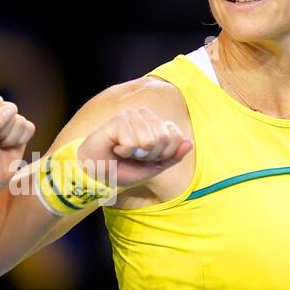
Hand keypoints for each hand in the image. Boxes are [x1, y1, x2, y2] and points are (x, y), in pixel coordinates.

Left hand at [0, 94, 35, 200]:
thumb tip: (11, 110)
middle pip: (10, 110)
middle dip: (4, 131)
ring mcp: (8, 120)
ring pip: (20, 121)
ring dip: (11, 138)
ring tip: (0, 146)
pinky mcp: (20, 130)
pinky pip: (29, 128)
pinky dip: (21, 141)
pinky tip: (10, 147)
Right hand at [76, 107, 192, 189]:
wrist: (100, 174)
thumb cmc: (125, 168)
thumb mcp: (155, 167)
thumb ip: (173, 156)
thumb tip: (189, 143)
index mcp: (156, 123)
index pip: (175, 135)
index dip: (164, 154)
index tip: (149, 159)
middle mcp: (145, 115)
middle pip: (163, 138)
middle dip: (150, 155)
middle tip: (135, 156)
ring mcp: (131, 115)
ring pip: (148, 140)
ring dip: (136, 154)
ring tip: (125, 152)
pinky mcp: (118, 120)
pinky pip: (132, 141)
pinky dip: (124, 151)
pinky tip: (116, 148)